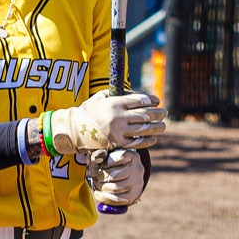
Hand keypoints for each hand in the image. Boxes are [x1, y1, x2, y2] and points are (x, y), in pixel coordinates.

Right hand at [47, 90, 166, 154]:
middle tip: (165, 113)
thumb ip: (119, 94)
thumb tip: (139, 95)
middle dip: (157, 114)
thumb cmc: (89, 111)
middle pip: (145, 115)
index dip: (151, 101)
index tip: (157, 101)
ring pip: (144, 129)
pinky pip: (137, 142)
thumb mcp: (101, 96)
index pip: (139, 101)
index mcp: (114, 103)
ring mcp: (118, 132)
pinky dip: (147, 140)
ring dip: (156, 127)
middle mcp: (118, 117)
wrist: (74, 130)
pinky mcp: (117, 144)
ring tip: (163, 125)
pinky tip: (153, 137)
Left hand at [86, 148, 147, 207]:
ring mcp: (138, 183)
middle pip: (114, 175)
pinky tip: (99, 193)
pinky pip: (117, 200)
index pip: (119, 158)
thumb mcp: (103, 158)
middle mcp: (138, 169)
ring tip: (98, 184)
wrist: (120, 176)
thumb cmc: (109, 165)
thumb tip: (97, 158)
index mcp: (132, 156)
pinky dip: (104, 198)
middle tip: (98, 177)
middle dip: (101, 177)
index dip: (106, 163)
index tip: (103, 165)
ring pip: (115, 188)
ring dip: (102, 188)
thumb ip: (97, 155)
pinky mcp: (134, 195)